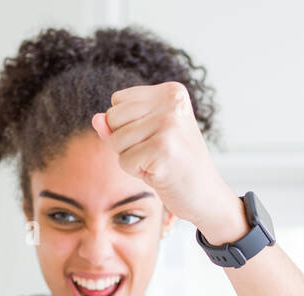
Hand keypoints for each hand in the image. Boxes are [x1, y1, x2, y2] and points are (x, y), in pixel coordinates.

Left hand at [92, 81, 244, 241]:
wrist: (207, 195)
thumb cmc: (175, 165)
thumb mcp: (147, 137)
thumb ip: (119, 125)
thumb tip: (96, 119)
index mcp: (171, 92)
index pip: (118, 101)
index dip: (128, 125)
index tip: (156, 138)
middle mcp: (171, 102)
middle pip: (113, 117)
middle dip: (125, 141)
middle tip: (156, 153)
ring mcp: (168, 124)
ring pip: (115, 140)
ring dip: (131, 158)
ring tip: (158, 162)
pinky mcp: (162, 149)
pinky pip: (124, 161)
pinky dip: (137, 173)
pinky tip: (160, 173)